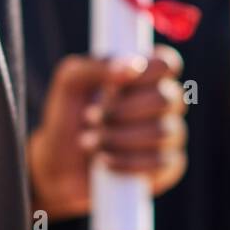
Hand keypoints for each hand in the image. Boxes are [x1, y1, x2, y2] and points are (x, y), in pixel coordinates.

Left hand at [28, 50, 188, 219]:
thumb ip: (96, 67)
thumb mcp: (70, 83)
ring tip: (88, 142)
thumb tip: (131, 66)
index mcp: (145, 76)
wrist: (60, 167)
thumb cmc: (69, 118)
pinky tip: (104, 161)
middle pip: (166, 98)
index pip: (167, 63)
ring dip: (119, 138)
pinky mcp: (168, 166)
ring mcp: (169, 135)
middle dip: (123, 110)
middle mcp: (163, 103)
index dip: (149, 70)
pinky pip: (161, 162)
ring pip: (162, 132)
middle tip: (91, 116)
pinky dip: (127, 162)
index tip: (121, 81)